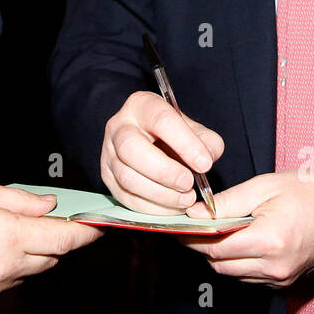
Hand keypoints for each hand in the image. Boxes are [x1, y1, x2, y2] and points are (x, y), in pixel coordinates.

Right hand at [0, 183, 101, 304]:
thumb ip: (20, 200)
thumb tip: (50, 205)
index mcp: (11, 236)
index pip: (65, 238)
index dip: (87, 232)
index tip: (99, 225)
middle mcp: (9, 266)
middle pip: (52, 256)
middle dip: (55, 239)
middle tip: (46, 220)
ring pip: (32, 270)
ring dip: (33, 253)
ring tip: (10, 231)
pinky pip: (10, 281)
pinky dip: (11, 265)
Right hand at [100, 91, 224, 214]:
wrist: (151, 143)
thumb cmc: (174, 135)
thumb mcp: (194, 130)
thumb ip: (207, 142)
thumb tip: (205, 159)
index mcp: (142, 106)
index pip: (160, 120)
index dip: (184, 143)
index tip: (204, 164)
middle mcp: (119, 126)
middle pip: (131, 148)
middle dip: (164, 171)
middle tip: (189, 184)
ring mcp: (108, 153)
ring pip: (127, 177)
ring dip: (160, 194)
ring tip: (185, 198)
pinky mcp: (107, 177)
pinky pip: (125, 198)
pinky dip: (152, 208)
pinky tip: (172, 207)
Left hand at [180, 171, 313, 287]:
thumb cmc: (308, 192)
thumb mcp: (264, 186)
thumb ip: (227, 202)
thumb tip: (195, 213)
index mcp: (269, 241)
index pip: (215, 247)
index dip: (192, 237)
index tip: (178, 225)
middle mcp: (273, 267)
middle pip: (219, 265)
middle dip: (201, 247)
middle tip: (191, 227)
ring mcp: (280, 279)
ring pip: (232, 273)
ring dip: (218, 256)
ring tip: (212, 232)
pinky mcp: (283, 282)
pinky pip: (248, 277)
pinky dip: (236, 262)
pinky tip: (236, 241)